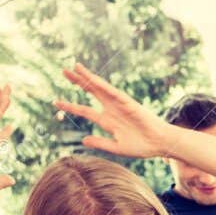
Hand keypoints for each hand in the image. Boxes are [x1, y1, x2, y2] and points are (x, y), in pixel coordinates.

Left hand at [54, 63, 174, 158]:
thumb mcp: (117, 147)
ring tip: (74, 67)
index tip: (56, 102)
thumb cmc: (142, 147)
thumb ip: (100, 142)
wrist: (160, 144)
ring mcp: (119, 104)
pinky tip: (92, 79)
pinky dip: (102, 85)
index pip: (85, 110)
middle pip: (90, 92)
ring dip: (87, 77)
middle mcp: (111, 109)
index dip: (70, 106)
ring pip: (100, 88)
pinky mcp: (128, 102)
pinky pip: (113, 92)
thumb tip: (83, 139)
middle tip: (63, 71)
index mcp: (107, 121)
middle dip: (77, 82)